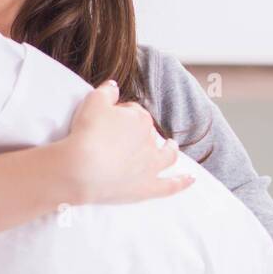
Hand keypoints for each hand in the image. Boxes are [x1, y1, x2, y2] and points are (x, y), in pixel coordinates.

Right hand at [57, 80, 194, 205]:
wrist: (82, 169)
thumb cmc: (87, 133)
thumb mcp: (93, 102)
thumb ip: (106, 92)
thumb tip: (114, 86)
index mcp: (140, 119)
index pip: (133, 112)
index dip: (120, 114)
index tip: (107, 119)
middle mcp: (151, 141)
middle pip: (147, 132)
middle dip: (138, 132)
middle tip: (117, 138)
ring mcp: (152, 166)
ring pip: (167, 155)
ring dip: (170, 149)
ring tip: (171, 146)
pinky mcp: (148, 187)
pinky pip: (171, 185)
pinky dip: (182, 182)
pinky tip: (191, 179)